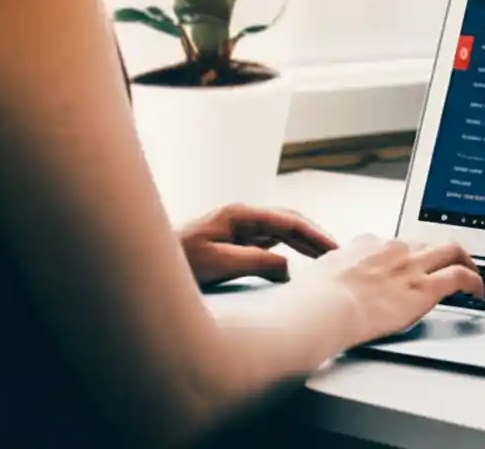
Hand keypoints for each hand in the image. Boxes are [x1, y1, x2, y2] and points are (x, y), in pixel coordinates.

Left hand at [179, 204, 337, 286]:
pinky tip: (299, 261)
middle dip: (315, 237)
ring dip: (304, 244)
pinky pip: (270, 243)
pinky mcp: (233, 242)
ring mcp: (238, 228)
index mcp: (240, 215)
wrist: (145, 265)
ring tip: (326, 259)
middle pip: (289, 222)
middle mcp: (242, 217)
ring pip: (281, 232)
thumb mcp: (219, 263)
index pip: (288, 221)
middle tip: (339, 255)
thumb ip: (257, 263)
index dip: (315, 235)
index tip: (335, 249)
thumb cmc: (175, 263)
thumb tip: (288, 268)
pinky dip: (289, 251)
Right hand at [308, 235, 484, 346]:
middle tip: (448, 264)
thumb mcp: (318, 275)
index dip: (404, 256)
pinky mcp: (424, 288)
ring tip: (472, 273)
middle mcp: (393, 250)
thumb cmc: (314, 299)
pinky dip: (474, 282)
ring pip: (451, 250)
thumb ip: (330, 274)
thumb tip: (323, 279)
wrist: (324, 309)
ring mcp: (411, 267)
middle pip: (426, 242)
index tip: (407, 266)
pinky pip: (460, 277)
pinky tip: (478, 292)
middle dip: (440, 252)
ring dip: (465, 260)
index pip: (393, 244)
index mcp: (367, 245)